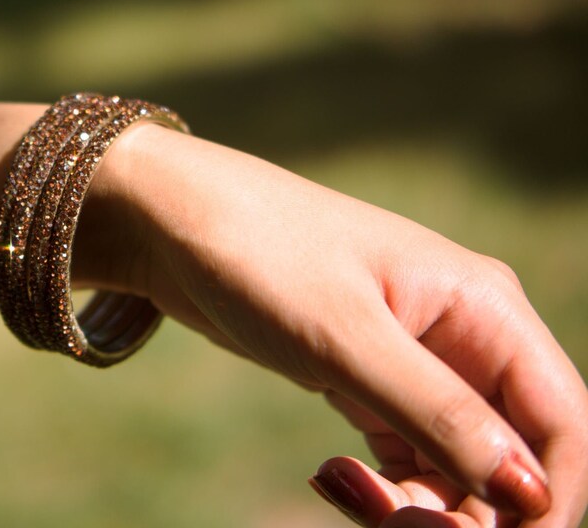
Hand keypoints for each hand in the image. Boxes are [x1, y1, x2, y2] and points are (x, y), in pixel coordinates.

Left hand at [83, 125, 587, 526]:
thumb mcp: (345, 337)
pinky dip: (384, 489)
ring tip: (343, 493)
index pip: (563, 425)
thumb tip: (528, 491)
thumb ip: (437, 413)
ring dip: (420, 508)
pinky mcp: (369, 380)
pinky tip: (331, 478)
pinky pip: (407, 458)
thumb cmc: (258, 253)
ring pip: (459, 469)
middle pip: (513, 459)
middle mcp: (464, 337)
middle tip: (391, 522)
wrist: (171, 222)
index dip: (546, 500)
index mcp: (482, 308)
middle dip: (469, 511)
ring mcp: (416, 362)